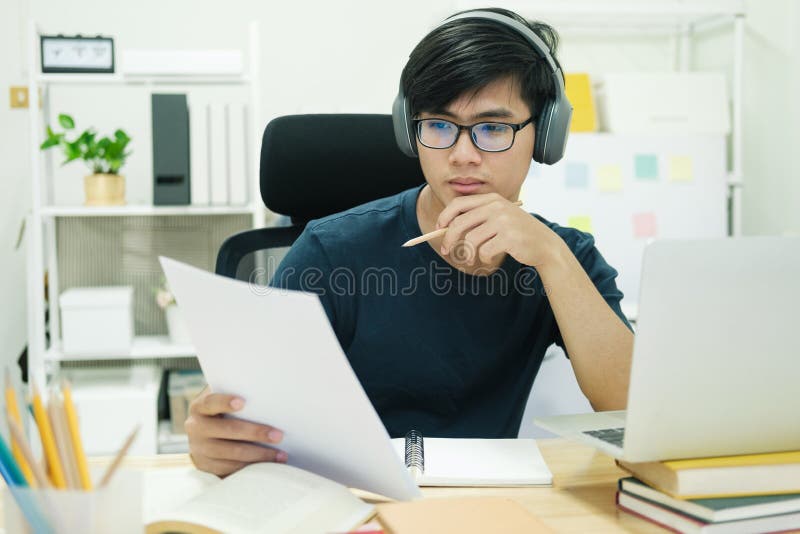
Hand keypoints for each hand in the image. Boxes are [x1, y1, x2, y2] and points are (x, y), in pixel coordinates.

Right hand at [185, 388, 286, 476]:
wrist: (203, 435)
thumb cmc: (224, 411)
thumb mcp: (223, 400)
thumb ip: (237, 394)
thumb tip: (266, 390)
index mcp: (200, 407)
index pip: (211, 402)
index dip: (225, 402)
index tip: (243, 402)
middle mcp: (195, 427)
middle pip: (227, 430)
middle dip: (255, 433)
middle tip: (279, 435)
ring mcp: (199, 449)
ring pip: (231, 453)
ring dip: (259, 454)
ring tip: (281, 455)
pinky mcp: (206, 466)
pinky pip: (230, 469)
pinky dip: (251, 467)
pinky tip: (268, 465)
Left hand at [437, 192, 561, 267]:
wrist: (545, 245)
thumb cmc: (517, 233)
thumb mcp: (498, 218)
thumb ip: (476, 218)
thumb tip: (443, 228)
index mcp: (492, 198)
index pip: (459, 203)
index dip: (445, 216)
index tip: (439, 228)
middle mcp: (497, 207)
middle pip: (460, 223)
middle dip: (448, 239)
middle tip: (445, 251)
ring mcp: (504, 221)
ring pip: (471, 240)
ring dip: (469, 253)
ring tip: (474, 258)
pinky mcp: (509, 237)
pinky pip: (484, 252)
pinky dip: (484, 259)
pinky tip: (492, 257)